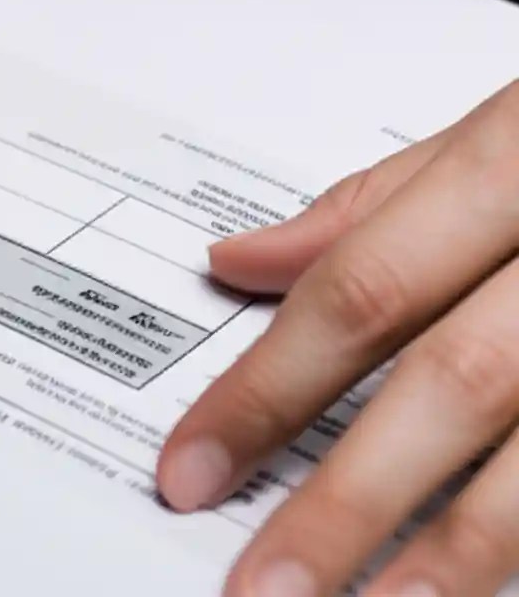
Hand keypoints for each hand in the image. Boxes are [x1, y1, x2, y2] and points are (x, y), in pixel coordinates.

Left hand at [156, 80, 518, 595]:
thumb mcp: (500, 131)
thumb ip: (372, 207)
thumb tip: (240, 264)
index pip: (360, 291)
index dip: (266, 389)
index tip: (193, 468)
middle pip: (452, 384)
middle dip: (348, 498)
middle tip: (264, 584)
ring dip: (457, 551)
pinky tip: (477, 587)